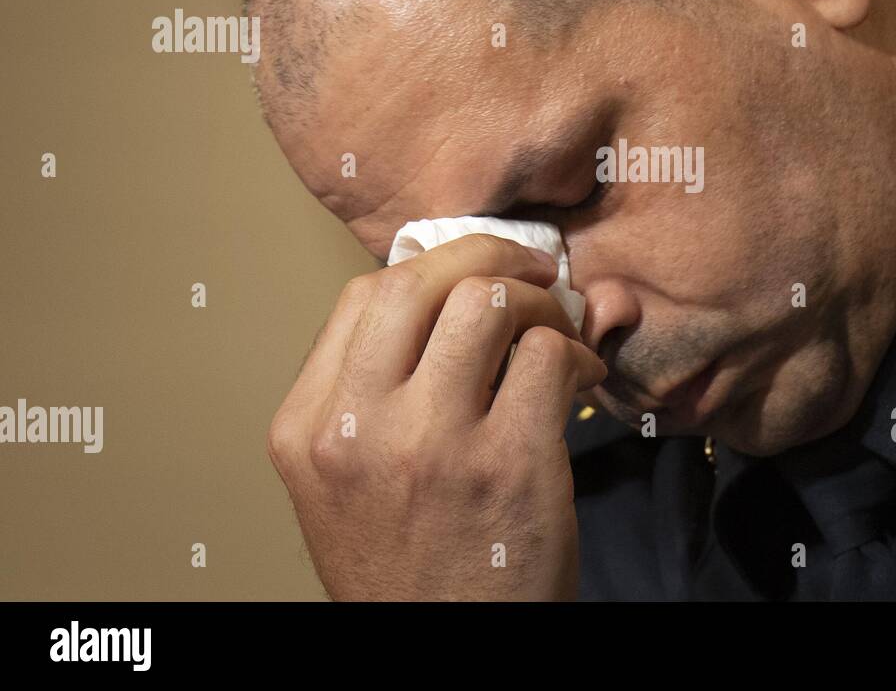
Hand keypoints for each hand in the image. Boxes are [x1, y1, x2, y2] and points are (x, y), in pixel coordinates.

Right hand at [266, 234, 605, 599]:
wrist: (446, 655)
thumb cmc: (407, 567)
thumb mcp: (348, 480)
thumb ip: (378, 389)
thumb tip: (462, 292)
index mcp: (305, 428)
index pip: (364, 297)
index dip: (432, 268)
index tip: (472, 275)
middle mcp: (356, 430)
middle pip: (421, 280)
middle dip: (490, 254)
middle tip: (532, 271)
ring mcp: (432, 444)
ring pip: (488, 301)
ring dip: (539, 302)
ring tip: (556, 332)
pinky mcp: (509, 463)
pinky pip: (549, 356)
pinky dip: (576, 351)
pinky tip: (580, 377)